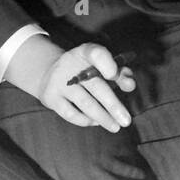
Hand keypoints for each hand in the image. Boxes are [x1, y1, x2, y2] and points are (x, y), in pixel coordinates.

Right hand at [5, 38, 135, 132]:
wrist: (49, 72)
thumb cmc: (84, 70)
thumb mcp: (100, 65)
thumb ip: (119, 73)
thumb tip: (130, 85)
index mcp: (85, 52)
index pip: (95, 53)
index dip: (105, 63)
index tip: (114, 74)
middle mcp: (70, 64)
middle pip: (95, 85)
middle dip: (112, 105)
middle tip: (126, 120)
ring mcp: (58, 81)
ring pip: (85, 102)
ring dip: (102, 117)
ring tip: (115, 127)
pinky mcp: (51, 97)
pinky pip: (71, 113)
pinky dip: (85, 120)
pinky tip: (95, 122)